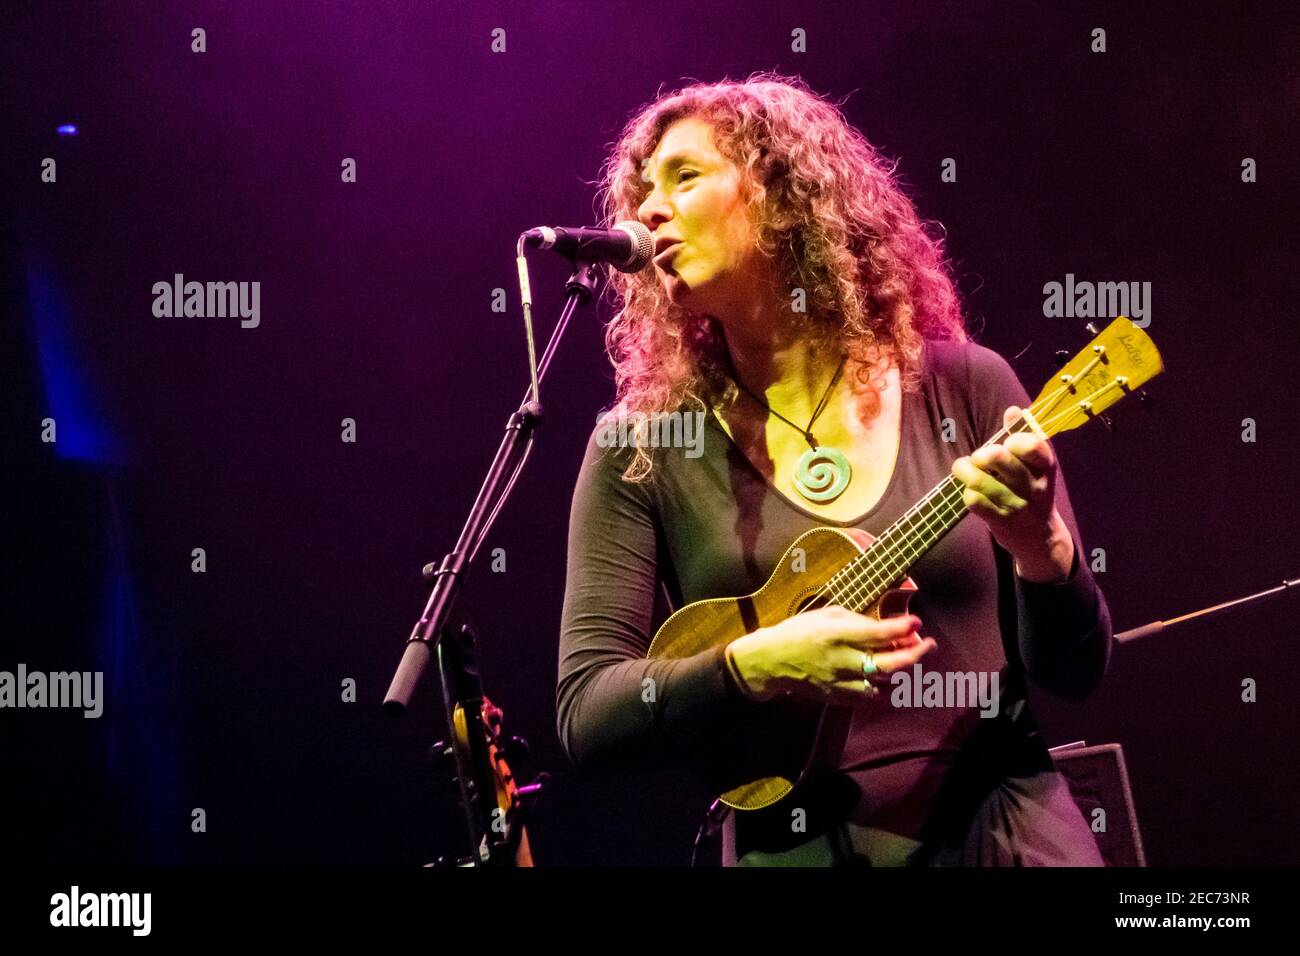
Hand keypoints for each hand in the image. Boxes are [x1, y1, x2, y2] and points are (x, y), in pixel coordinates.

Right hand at [726, 606, 936, 704]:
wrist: (769, 662)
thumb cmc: (797, 631)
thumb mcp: (824, 615)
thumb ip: (856, 621)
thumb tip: (886, 628)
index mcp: (834, 634)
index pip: (876, 633)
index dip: (901, 628)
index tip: (916, 621)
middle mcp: (839, 660)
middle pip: (887, 664)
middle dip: (914, 654)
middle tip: (927, 644)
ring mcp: (838, 682)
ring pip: (881, 683)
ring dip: (899, 671)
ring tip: (906, 657)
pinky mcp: (836, 697)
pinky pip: (868, 696)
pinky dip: (880, 686)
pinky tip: (884, 675)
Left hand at [951, 405, 1073, 581]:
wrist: (1040, 538)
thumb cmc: (1031, 491)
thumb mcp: (1034, 466)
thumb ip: (1022, 435)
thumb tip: (1013, 410)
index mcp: (1045, 466)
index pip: (1032, 444)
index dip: (1013, 440)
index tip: (1008, 445)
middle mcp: (1034, 485)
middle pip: (997, 457)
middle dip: (981, 453)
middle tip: (979, 459)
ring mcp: (1016, 505)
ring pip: (978, 478)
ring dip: (964, 470)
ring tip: (964, 470)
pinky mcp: (1000, 522)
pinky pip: (973, 500)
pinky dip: (966, 493)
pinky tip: (972, 493)